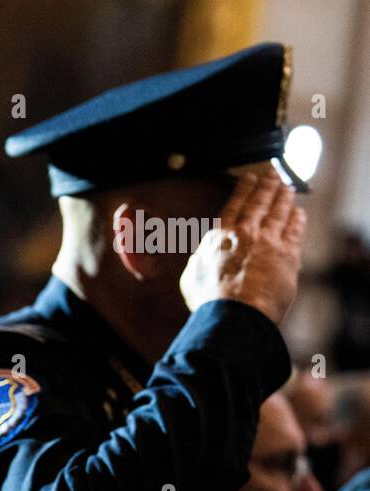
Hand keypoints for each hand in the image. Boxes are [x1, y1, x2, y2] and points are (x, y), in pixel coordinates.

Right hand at [180, 171, 304, 324]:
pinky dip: (297, 219)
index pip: (235, 205)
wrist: (235, 315)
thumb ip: (198, 260)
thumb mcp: (191, 277)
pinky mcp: (288, 255)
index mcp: (221, 236)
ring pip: (279, 212)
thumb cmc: (210, 301)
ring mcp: (269, 242)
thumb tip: (201, 255)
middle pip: (259, 203)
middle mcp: (246, 233)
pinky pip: (295, 231)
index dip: (244, 189)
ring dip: (284, 198)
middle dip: (267, 186)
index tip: (249, 178)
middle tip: (273, 175)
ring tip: (287, 188)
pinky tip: (299, 213)